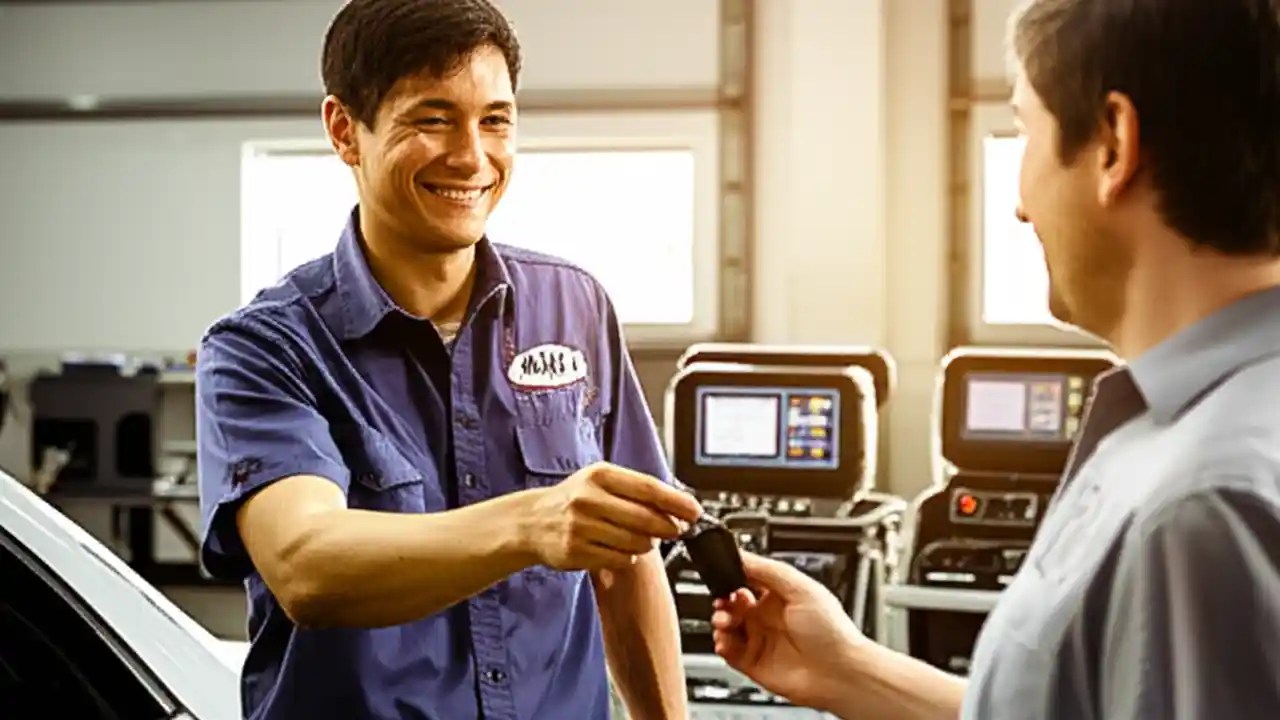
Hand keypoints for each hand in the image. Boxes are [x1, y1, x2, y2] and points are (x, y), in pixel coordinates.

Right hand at [522, 462, 702, 571]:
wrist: (532, 521)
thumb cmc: (574, 499)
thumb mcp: (601, 482)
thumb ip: (637, 491)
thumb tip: (679, 507)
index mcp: (600, 475)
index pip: (648, 488)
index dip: (676, 502)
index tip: (695, 511)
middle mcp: (588, 499)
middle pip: (646, 519)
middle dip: (668, 527)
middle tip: (675, 529)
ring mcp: (580, 527)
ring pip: (636, 542)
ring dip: (647, 543)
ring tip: (639, 536)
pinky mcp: (576, 552)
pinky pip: (620, 559)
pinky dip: (628, 556)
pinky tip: (619, 547)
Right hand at [711, 552, 865, 711]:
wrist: (839, 673)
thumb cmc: (831, 630)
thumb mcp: (800, 588)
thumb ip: (767, 570)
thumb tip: (741, 556)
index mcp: (780, 596)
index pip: (748, 581)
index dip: (733, 578)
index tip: (723, 575)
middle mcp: (769, 617)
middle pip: (733, 604)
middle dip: (723, 600)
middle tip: (723, 601)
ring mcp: (761, 640)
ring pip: (728, 627)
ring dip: (720, 621)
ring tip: (724, 621)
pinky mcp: (754, 664)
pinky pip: (729, 652)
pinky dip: (722, 645)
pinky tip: (725, 640)